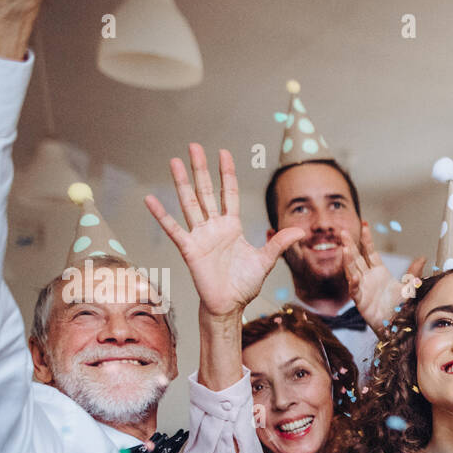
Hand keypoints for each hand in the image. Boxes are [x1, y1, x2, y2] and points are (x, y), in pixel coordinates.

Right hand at [145, 144, 303, 319]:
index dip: (226, 173)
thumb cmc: (244, 284)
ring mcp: (200, 236)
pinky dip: (162, 215)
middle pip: (206, 191)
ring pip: (189, 203)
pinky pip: (173, 229)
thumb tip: (301, 231)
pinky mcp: (189, 249)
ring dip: (181, 183)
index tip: (223, 152)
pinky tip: (151, 199)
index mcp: (232, 226)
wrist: (230, 305)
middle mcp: (214, 227)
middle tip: (193, 146)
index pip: (228, 193)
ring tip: (173, 161)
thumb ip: (279, 243)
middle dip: (201, 169)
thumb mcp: (265, 260)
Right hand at [342, 221, 425, 332]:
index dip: (367, 239)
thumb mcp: (410, 288)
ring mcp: (363, 289)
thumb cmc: (402, 309)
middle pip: (356, 258)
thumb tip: (423, 257)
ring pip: (352, 271)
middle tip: (344, 232)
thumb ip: (414, 272)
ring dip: (347, 260)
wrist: (399, 328)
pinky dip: (354, 283)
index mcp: (379, 273)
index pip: (370, 252)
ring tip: (344, 247)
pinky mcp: (361, 302)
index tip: (364, 225)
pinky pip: (355, 291)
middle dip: (350, 245)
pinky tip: (354, 276)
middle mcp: (369, 279)